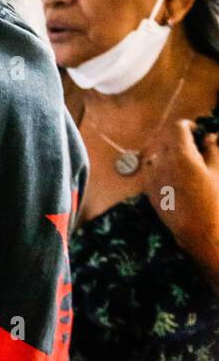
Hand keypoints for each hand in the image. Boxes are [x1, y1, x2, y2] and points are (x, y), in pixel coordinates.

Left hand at [144, 120, 218, 271]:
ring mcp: (152, 176)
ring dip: (168, 155)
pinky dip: (161, 169)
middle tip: (193, 148)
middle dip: (178, 140)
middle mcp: (162, 162)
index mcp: (181, 155)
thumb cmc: (216, 203)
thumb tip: (211, 136)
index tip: (195, 129)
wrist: (201, 234)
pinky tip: (175, 180)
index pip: (177, 127)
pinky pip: (151, 171)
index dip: (187, 126)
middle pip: (166, 140)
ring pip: (157, 155)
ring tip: (184, 165)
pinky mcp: (148, 189)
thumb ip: (213, 152)